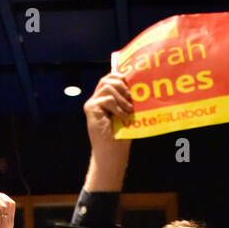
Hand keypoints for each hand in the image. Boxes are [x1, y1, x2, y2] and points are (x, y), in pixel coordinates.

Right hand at [84, 70, 132, 190]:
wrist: (112, 152)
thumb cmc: (121, 136)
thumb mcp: (127, 113)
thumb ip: (127, 100)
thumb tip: (138, 85)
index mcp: (104, 99)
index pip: (108, 79)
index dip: (118, 75)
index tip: (130, 80)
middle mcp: (96, 99)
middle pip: (106, 79)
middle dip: (121, 85)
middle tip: (131, 98)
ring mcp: (92, 104)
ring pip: (107, 87)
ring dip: (121, 97)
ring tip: (128, 110)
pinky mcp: (90, 109)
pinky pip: (107, 98)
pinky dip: (117, 107)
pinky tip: (122, 116)